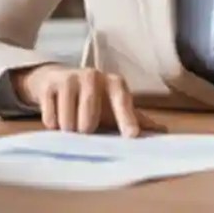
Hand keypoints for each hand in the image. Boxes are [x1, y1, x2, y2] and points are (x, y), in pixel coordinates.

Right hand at [12, 64, 165, 136]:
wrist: (57, 80)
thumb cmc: (94, 98)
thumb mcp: (114, 106)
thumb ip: (137, 119)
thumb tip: (163, 132)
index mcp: (114, 83)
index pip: (122, 101)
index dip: (127, 119)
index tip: (132, 136)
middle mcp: (93, 76)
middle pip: (89, 118)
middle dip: (86, 130)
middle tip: (86, 130)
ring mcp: (70, 78)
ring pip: (69, 122)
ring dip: (69, 130)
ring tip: (71, 123)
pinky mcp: (50, 85)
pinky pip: (51, 120)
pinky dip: (54, 125)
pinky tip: (57, 116)